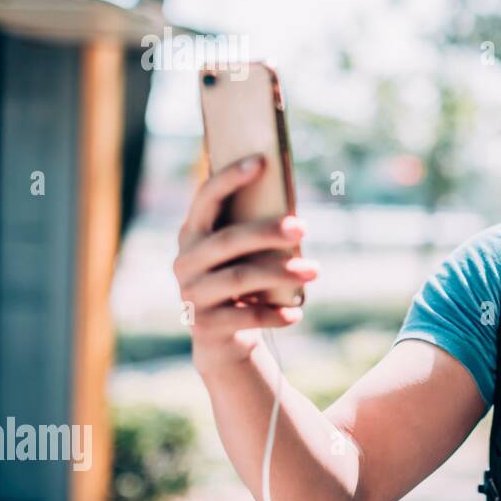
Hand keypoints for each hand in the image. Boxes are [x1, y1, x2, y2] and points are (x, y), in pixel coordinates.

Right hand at [173, 154, 318, 368]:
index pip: (206, 198)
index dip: (230, 178)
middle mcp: (185, 261)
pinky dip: (275, 314)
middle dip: (268, 231)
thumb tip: (296, 216)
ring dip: (281, 273)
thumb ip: (256, 232)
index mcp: (194, 234)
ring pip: (239, 278)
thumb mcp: (245, 256)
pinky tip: (296, 313)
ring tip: (315, 271)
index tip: (261, 161)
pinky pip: (245, 316)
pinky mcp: (204, 325)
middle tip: (304, 227)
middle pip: (228, 240)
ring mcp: (191, 294)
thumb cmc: (242, 282)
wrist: (223, 338)